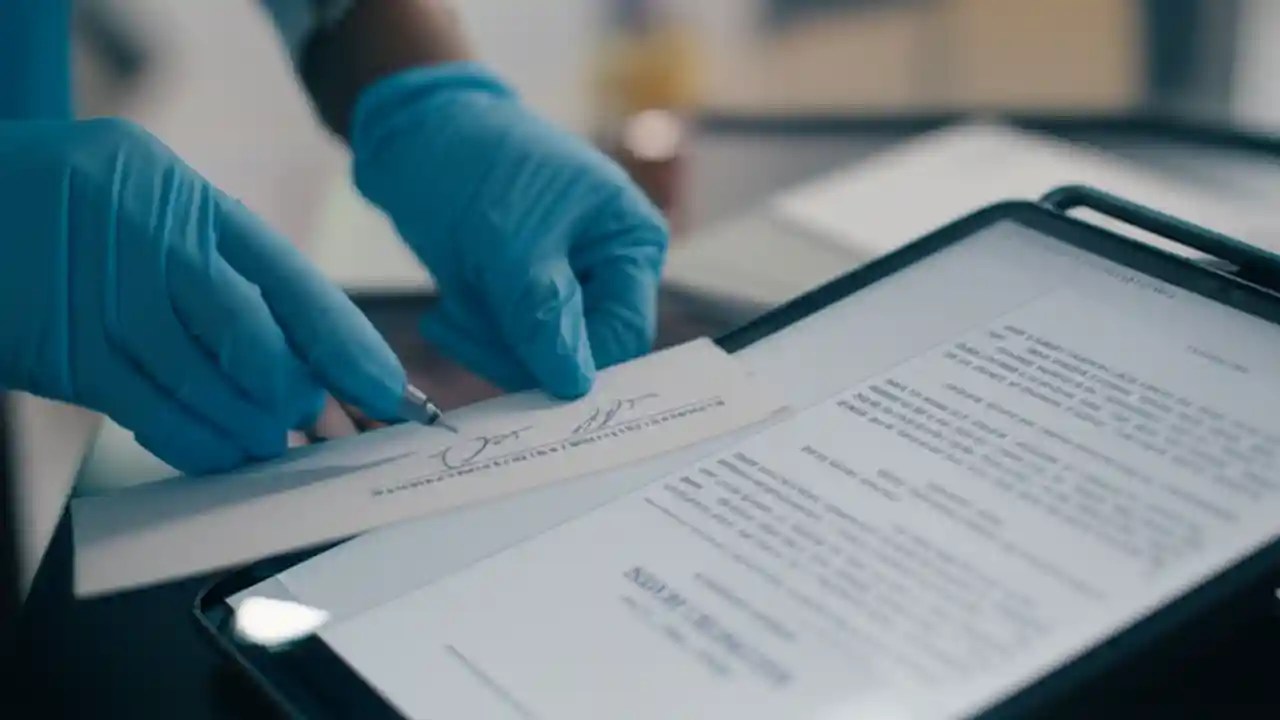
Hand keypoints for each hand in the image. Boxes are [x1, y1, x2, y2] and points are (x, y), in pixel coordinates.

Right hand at [0, 119, 408, 473]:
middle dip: (300, 398)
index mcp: (187, 199)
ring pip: (208, 386)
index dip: (347, 345)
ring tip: (268, 443)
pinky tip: (221, 450)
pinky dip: (196, 441)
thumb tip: (302, 368)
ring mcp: (105, 295)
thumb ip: (220, 279)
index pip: (292, 282)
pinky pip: (150, 411)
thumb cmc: (67, 209)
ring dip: (251, 429)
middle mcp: (152, 239)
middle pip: (258, 340)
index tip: (390, 390)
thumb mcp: (150, 210)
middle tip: (322, 428)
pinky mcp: (62, 350)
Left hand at [351, 62, 667, 398]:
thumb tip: (573, 383)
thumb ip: (544, 315)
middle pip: (582, 350)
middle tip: (458, 325)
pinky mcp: (527, 292)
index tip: (521, 368)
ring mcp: (568, 280)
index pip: (624, 334)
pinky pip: (511, 343)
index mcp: (631, 242)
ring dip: (488, 342)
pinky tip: (447, 311)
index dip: (577, 360)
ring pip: (540, 355)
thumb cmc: (475, 165)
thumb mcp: (508, 244)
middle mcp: (609, 266)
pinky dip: (476, 335)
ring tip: (448, 310)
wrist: (414, 130)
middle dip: (518, 348)